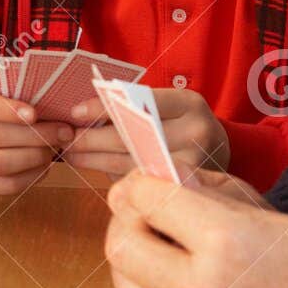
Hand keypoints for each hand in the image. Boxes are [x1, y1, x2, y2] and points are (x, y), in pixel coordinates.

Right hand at [0, 79, 71, 194]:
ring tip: (52, 150)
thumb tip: (58, 106)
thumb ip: (23, 94)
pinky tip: (43, 167)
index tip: (35, 114)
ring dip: (33, 158)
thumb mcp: (4, 91)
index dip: (8, 110)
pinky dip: (29, 178)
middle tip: (63, 133)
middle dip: (35, 136)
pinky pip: (3, 185)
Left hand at [65, 88, 229, 177]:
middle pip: (132, 135)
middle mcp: (196, 131)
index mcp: (189, 103)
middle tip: (67, 139)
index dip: (103, 107)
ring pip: (131, 161)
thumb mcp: (168, 106)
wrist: (220, 153)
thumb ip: (134, 103)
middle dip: (92, 138)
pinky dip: (112, 173)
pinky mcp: (183, 186)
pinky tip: (94, 168)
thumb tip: (81, 111)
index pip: (139, 100)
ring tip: (71, 154)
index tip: (75, 112)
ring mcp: (193, 162)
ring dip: (94, 159)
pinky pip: (139, 179)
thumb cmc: (181, 124)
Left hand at [103, 172, 287, 287]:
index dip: (138, 184)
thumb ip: (208, 194)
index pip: (146, 199)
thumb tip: (164, 177)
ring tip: (158, 251)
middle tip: (142, 214)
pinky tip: (175, 285)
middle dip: (125, 222)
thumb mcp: (268, 214)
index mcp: (223, 242)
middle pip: (120, 247)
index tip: (142, 183)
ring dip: (132, 264)